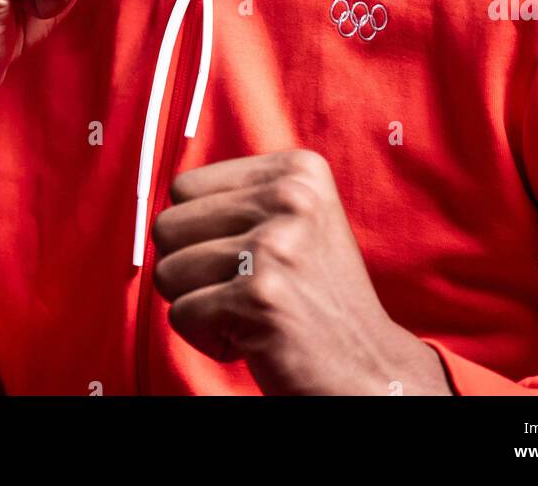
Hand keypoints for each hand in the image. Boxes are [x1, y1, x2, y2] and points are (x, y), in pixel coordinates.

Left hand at [152, 149, 451, 394]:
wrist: (369, 367)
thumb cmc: (317, 297)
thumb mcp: (295, 221)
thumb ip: (240, 198)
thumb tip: (167, 202)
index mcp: (298, 169)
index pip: (184, 187)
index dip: (200, 231)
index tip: (245, 256)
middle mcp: (289, 197)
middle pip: (167, 225)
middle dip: (191, 269)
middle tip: (241, 289)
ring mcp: (275, 246)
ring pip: (168, 271)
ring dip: (199, 305)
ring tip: (249, 311)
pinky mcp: (260, 297)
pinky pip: (181, 314)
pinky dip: (208, 338)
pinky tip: (253, 337)